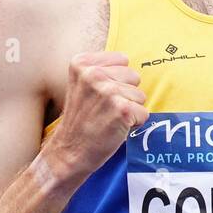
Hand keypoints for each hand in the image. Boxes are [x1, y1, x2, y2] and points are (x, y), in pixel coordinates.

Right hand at [43, 52, 147, 184]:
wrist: (69, 152)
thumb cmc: (81, 120)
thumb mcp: (82, 84)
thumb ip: (102, 70)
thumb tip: (131, 64)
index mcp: (82, 63)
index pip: (122, 60)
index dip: (117, 80)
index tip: (99, 96)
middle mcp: (93, 73)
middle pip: (134, 76)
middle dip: (126, 94)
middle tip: (105, 110)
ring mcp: (107, 91)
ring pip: (140, 95)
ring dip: (130, 109)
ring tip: (109, 118)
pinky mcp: (121, 109)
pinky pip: (144, 113)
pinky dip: (135, 124)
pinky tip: (115, 128)